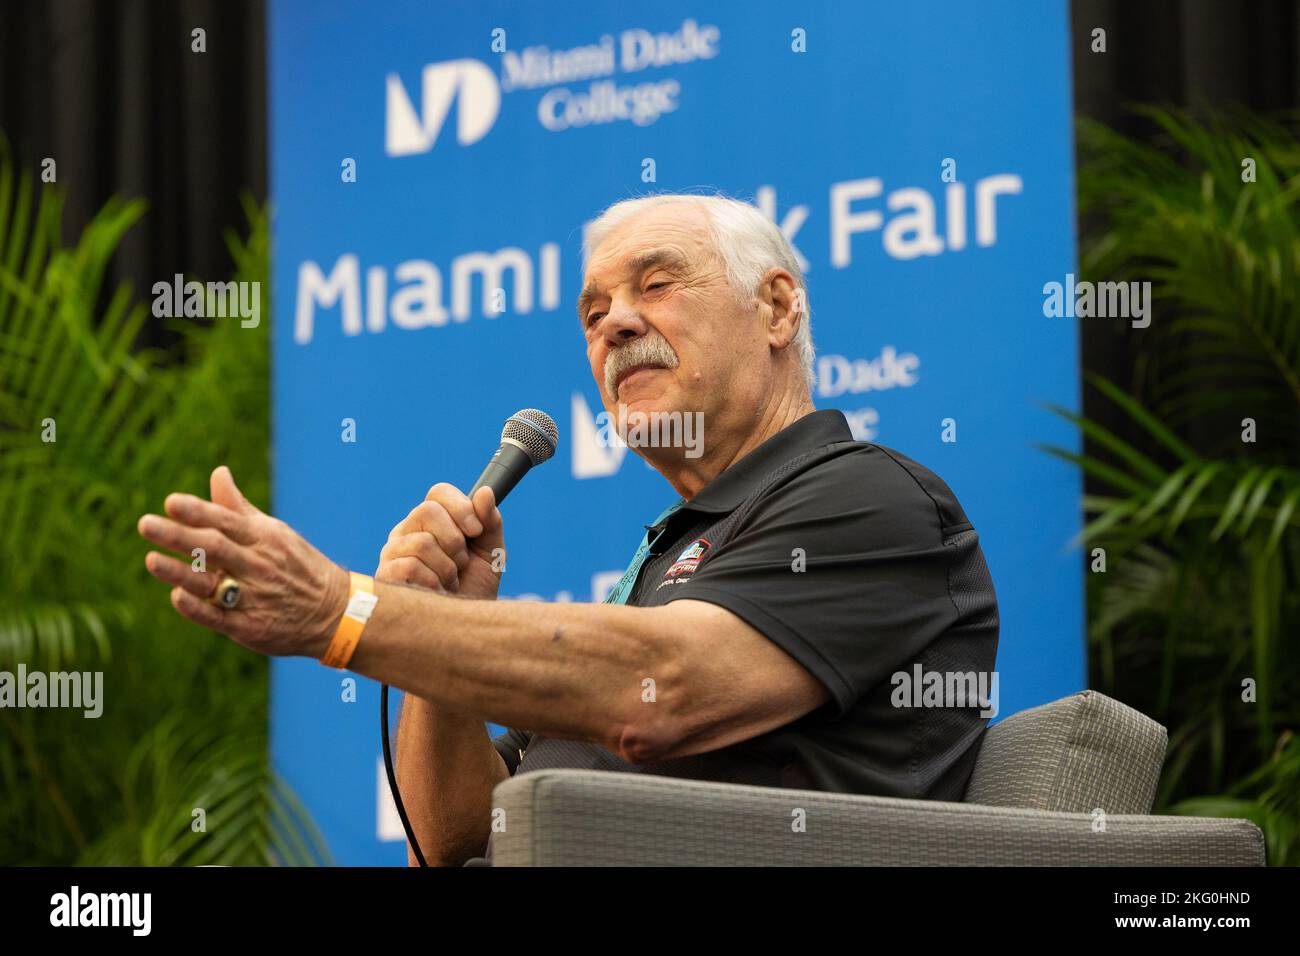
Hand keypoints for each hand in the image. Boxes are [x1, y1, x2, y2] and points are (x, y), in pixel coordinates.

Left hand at [137, 465, 349, 657]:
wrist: (335, 612)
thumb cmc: (296, 566)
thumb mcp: (274, 533)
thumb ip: (238, 508)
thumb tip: (218, 472)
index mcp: (264, 538)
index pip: (226, 521)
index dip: (198, 512)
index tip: (171, 502)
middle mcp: (258, 565)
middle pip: (213, 547)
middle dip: (178, 536)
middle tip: (145, 524)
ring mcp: (254, 597)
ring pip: (211, 583)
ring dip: (180, 572)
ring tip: (150, 560)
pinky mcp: (250, 626)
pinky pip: (219, 617)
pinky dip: (197, 608)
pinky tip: (176, 596)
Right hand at [376, 483, 503, 599]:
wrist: (463, 629)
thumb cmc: (473, 588)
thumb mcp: (490, 553)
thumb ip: (490, 522)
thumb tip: (484, 492)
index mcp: (431, 521)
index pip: (438, 493)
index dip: (461, 507)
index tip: (477, 530)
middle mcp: (407, 531)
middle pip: (427, 511)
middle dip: (455, 540)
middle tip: (462, 562)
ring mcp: (393, 553)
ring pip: (423, 542)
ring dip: (447, 567)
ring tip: (449, 582)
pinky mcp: (386, 575)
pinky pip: (411, 565)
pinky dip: (434, 581)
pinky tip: (436, 592)